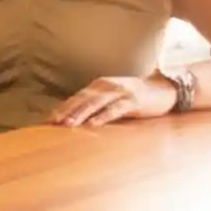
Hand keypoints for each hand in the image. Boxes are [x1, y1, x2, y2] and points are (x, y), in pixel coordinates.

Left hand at [49, 75, 177, 128]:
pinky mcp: (133, 100)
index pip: (76, 97)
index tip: (48, 120)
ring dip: (80, 114)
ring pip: (95, 103)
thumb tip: (75, 117)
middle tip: (52, 123)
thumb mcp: (112, 98)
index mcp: (99, 85)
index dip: (62, 108)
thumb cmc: (133, 97)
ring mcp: (120, 92)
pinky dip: (103, 116)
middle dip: (66, 111)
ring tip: (68, 124)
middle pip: (82, 99)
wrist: (162, 89)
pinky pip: (115, 109)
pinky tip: (93, 125)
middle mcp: (106, 86)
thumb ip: (96, 104)